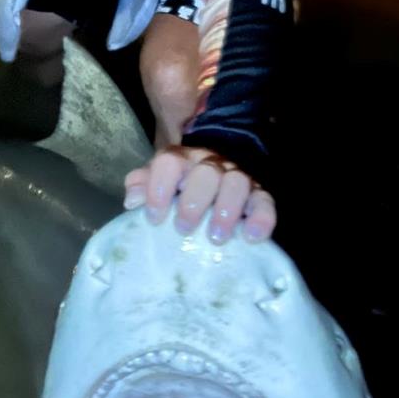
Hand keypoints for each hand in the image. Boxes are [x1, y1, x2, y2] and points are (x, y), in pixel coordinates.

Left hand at [124, 146, 275, 243]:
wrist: (214, 178)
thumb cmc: (178, 189)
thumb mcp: (157, 184)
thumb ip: (141, 186)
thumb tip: (132, 201)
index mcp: (182, 159)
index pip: (169, 162)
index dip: (159, 188)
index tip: (154, 218)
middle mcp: (210, 163)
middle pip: (206, 173)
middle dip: (193, 202)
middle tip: (183, 230)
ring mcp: (237, 176)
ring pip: (237, 182)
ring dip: (226, 210)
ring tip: (215, 238)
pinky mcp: (259, 194)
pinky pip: (265, 202)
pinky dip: (261, 219)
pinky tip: (251, 238)